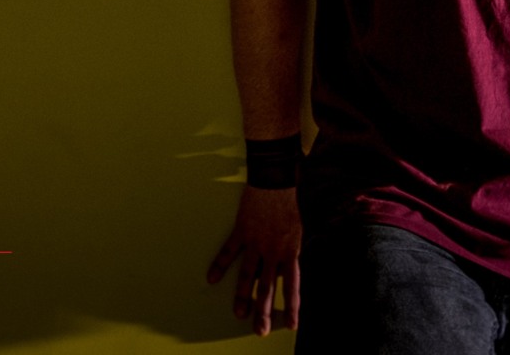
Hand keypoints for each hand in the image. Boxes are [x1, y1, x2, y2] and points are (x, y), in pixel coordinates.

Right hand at [207, 185, 301, 335]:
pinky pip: (228, 252)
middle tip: (259, 330)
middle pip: (268, 286)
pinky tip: (211, 279)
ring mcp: (256, 241)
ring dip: (242, 295)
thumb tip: (283, 270)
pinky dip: (219, 265)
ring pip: (248, 275)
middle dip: (263, 310)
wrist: (276, 178)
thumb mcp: (297, 228)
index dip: (292, 305)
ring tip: (239, 312)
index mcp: (291, 249)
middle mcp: (273, 249)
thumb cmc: (289, 202)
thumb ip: (289, 250)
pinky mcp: (242, 231)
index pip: (292, 284)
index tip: (291, 324)